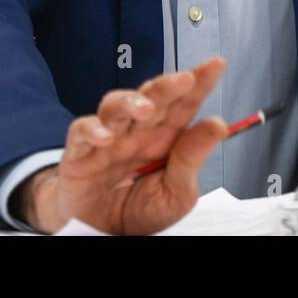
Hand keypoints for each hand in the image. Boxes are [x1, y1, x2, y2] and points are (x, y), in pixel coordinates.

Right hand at [19, 57, 228, 234]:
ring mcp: (108, 138)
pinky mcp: (80, 153)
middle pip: (152, 96)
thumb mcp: (176, 193)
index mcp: (165, 138)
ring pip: (116, 104)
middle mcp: (137, 131)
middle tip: (186, 79)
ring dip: (131, 102)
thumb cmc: (140, 209)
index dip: (200, 82)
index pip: (184, 104)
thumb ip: (192, 159)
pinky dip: (92, 130)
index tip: (217, 64)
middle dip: (168, 85)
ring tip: (146, 109)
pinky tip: (105, 137)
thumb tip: (218, 125)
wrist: (100, 233)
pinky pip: (81, 131)